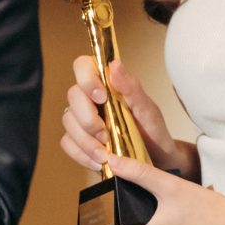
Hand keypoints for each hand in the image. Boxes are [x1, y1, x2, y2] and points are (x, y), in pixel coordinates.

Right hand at [59, 56, 196, 179]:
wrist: (156, 160)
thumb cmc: (152, 130)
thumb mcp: (147, 109)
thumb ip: (131, 87)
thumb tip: (115, 64)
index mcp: (106, 84)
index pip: (83, 66)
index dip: (86, 79)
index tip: (102, 97)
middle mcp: (90, 98)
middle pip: (73, 96)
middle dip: (88, 118)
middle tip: (106, 134)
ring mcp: (82, 119)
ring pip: (68, 122)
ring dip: (86, 141)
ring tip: (105, 154)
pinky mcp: (78, 140)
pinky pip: (68, 144)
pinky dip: (81, 154)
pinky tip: (98, 161)